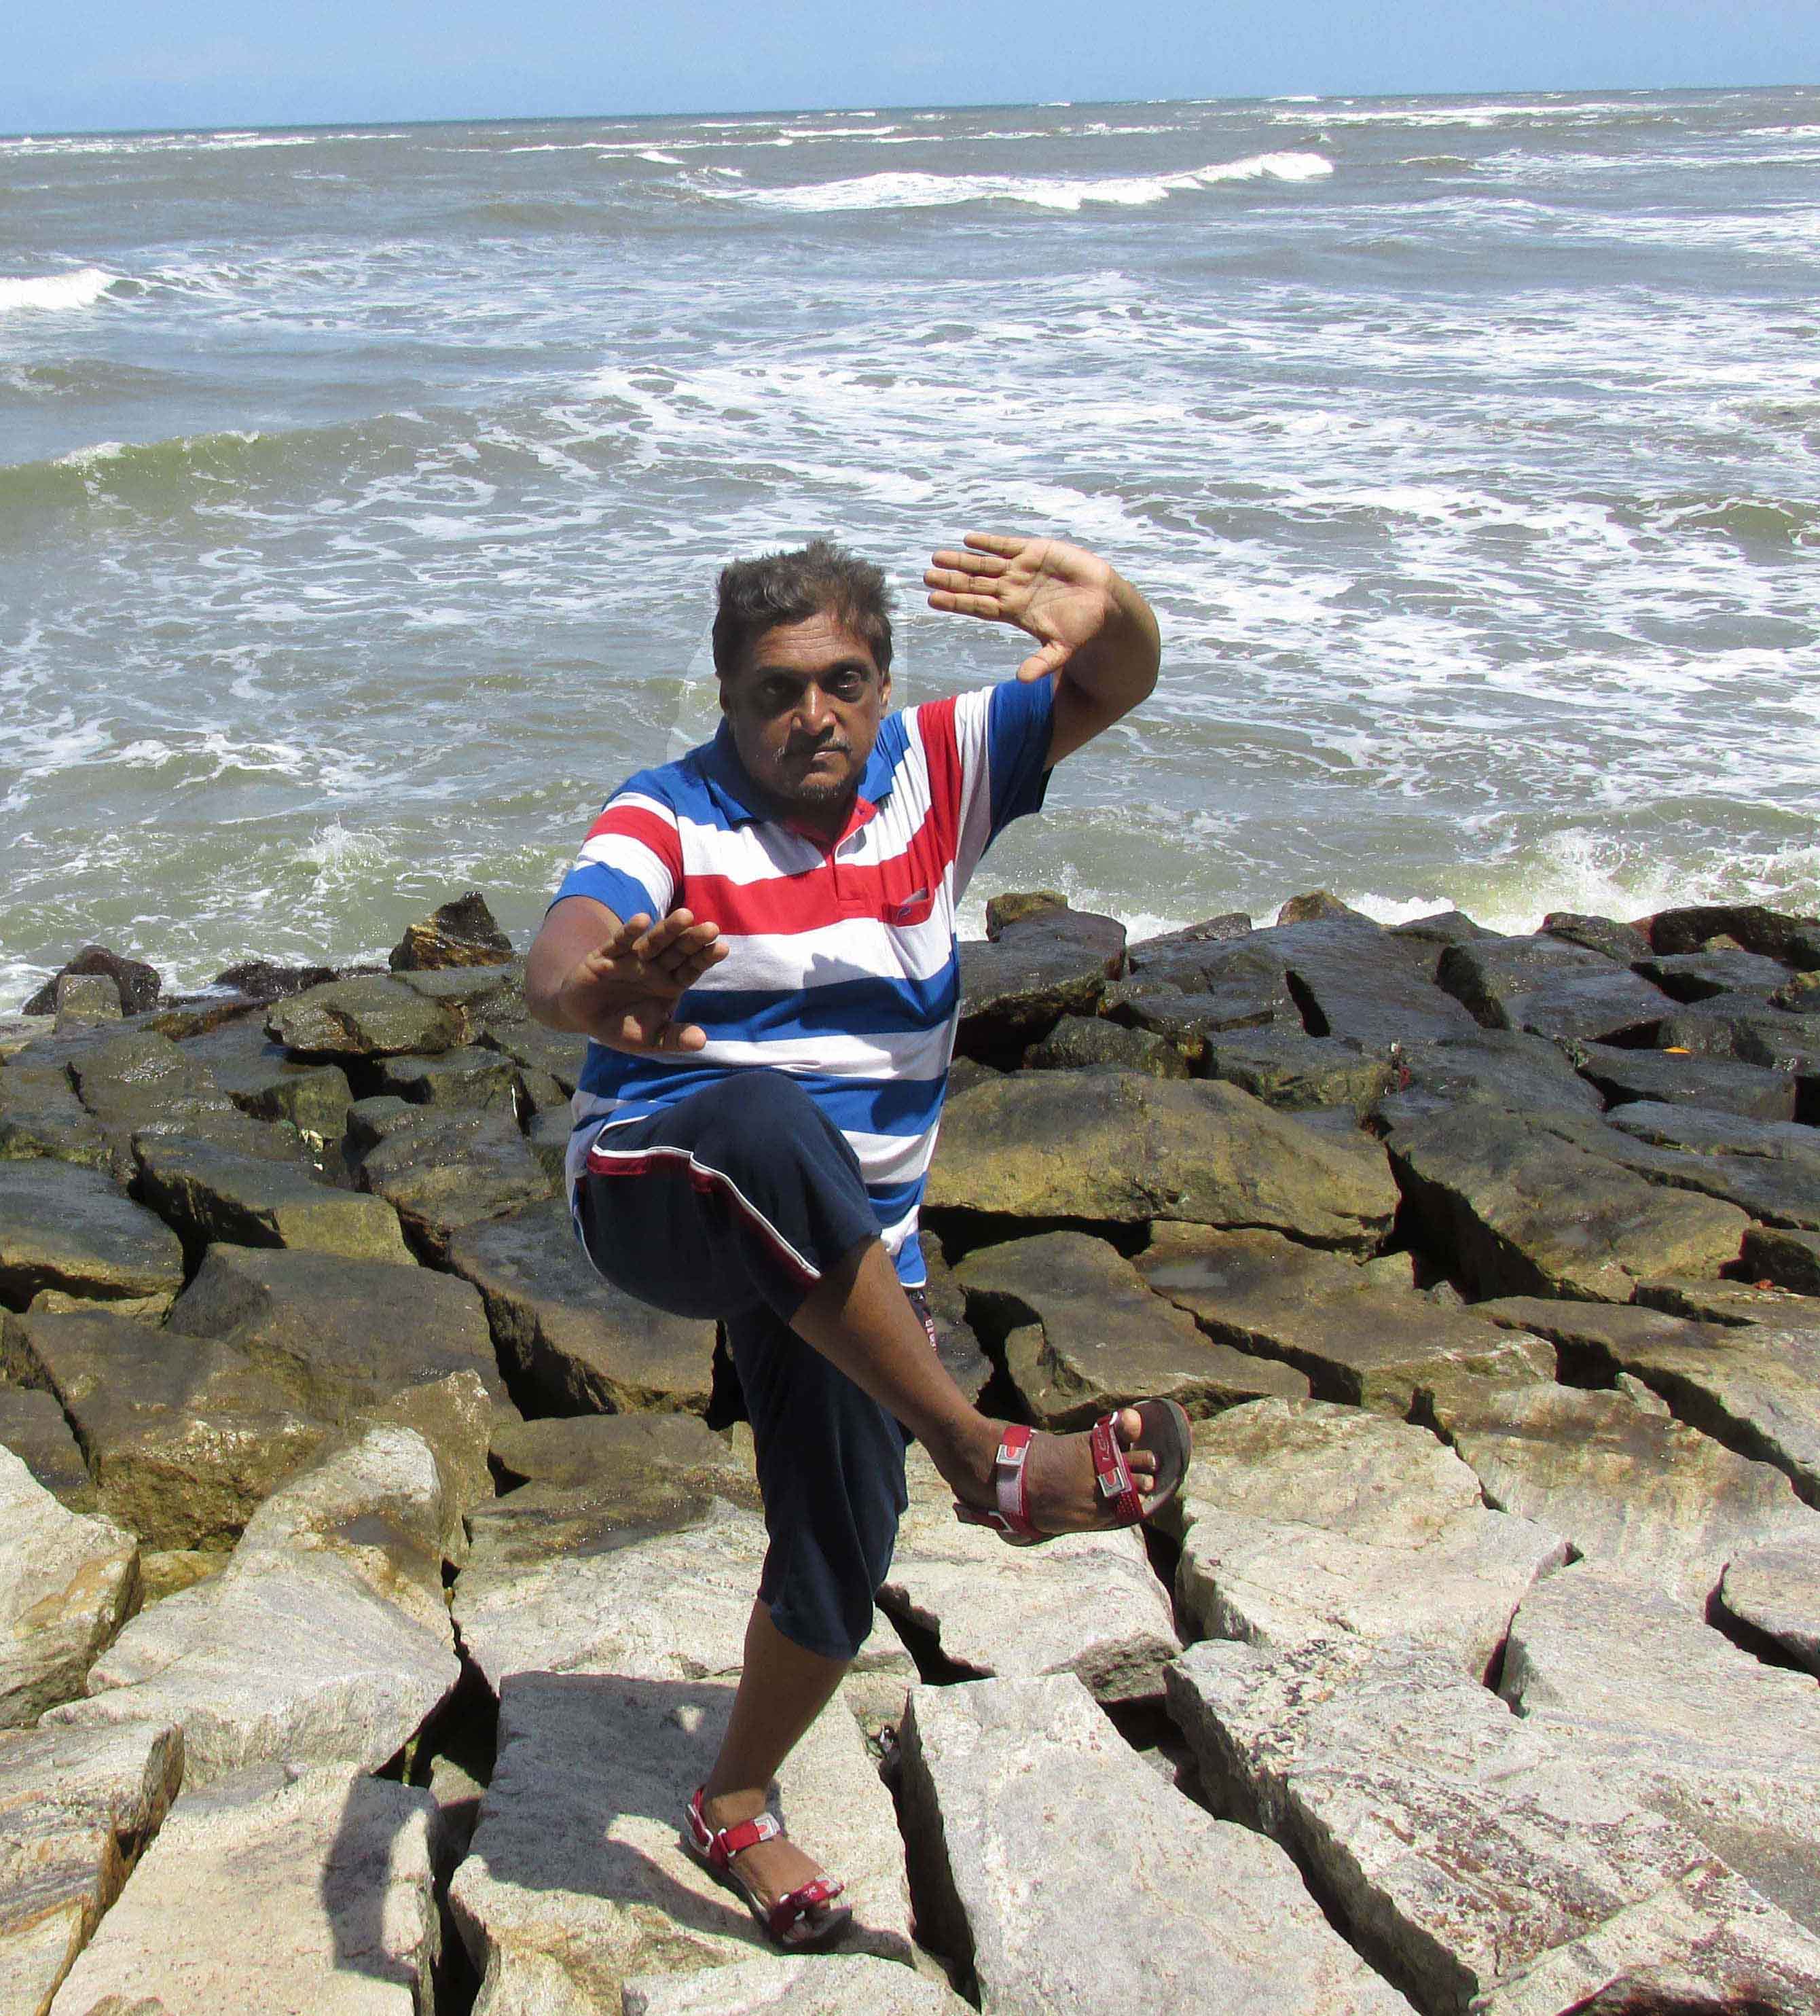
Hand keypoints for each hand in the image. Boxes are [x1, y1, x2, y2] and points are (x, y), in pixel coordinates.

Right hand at [554, 909, 727, 1053]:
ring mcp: (631, 960)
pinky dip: (629, 932)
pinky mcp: (606, 957)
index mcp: (669, 984)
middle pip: (678, 950)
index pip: (691, 968)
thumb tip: (702, 1041)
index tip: (722, 948)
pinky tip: (642, 920)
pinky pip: (619, 943)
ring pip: (653, 942)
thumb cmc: (623, 1026)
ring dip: (668, 929)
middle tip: (712, 928)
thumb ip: (674, 1038)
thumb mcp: (650, 1039)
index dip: (705, 958)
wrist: (584, 1018)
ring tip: (685, 916)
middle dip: (693, 939)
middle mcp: (654, 968)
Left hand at [923, 532, 1133, 681]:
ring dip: (962, 560)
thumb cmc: (1082, 629)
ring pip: (985, 564)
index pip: (977, 607)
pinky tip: (968, 540)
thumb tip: (1022, 680)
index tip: (932, 599)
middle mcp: (1012, 590)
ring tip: (937, 556)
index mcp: (1013, 612)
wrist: (1105, 604)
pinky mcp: (1036, 551)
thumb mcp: (1061, 650)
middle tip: (927, 575)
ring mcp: (1022, 569)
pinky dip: (989, 543)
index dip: (955, 602)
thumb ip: (1041, 663)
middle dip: (951, 580)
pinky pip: (1007, 545)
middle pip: (974, 584)